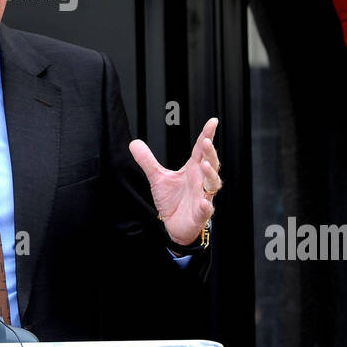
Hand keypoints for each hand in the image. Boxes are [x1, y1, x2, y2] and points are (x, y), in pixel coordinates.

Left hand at [128, 117, 220, 246]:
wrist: (173, 225)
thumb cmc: (171, 200)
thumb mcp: (157, 177)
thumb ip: (147, 161)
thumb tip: (134, 142)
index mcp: (193, 169)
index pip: (201, 150)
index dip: (207, 135)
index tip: (213, 121)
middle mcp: (200, 180)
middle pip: (211, 163)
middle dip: (210, 152)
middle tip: (205, 141)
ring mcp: (203, 196)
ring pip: (213, 184)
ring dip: (211, 175)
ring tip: (205, 166)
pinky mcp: (201, 213)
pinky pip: (207, 209)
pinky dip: (206, 205)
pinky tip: (204, 202)